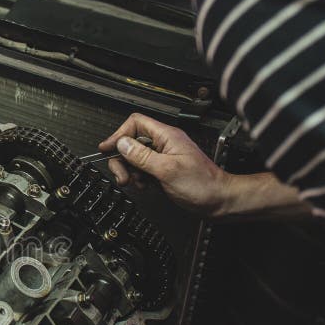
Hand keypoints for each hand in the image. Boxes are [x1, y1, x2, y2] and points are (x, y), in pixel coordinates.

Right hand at [98, 113, 231, 215]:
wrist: (218, 200)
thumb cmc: (202, 184)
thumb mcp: (167, 169)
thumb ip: (142, 156)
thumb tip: (122, 143)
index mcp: (166, 136)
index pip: (135, 124)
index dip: (118, 135)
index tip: (106, 148)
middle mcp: (163, 144)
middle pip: (131, 143)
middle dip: (122, 159)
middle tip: (122, 175)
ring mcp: (162, 157)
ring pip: (134, 158)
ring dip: (129, 171)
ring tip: (134, 182)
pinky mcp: (162, 170)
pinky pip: (141, 170)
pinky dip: (138, 179)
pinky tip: (145, 186)